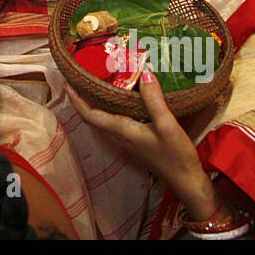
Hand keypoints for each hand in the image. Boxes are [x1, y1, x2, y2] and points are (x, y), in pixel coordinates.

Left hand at [64, 73, 215, 218]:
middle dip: (83, 98)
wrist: (187, 181)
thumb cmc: (176, 156)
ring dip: (97, 103)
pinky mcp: (137, 142)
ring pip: (105, 119)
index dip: (77, 100)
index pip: (90, 115)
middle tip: (81, 78)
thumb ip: (154, 100)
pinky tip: (122, 100)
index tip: (67, 84)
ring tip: (97, 84)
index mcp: (122, 131)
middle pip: (94, 116)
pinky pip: (117, 122)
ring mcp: (128, 141)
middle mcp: (120, 136)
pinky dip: (112, 109)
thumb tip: (145, 73)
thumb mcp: (168, 125)